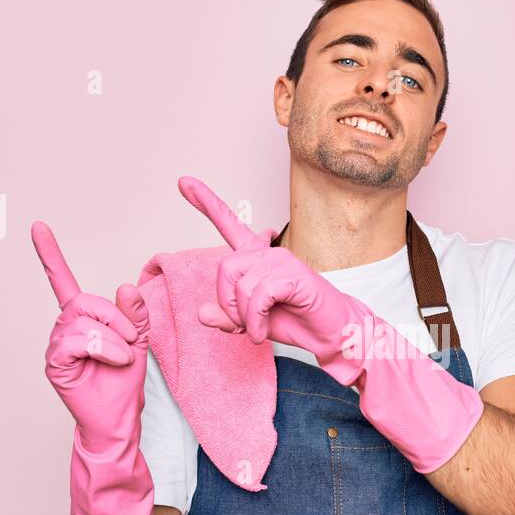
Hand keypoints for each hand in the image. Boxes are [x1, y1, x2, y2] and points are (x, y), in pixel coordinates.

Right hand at [33, 220, 150, 450]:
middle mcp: (64, 329)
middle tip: (132, 341)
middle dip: (116, 318)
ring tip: (122, 357)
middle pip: (83, 300)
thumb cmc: (124, 384)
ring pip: (83, 320)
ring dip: (113, 338)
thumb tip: (125, 287)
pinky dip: (104, 347)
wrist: (118, 420)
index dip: (51, 255)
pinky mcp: (55, 363)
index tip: (38, 227)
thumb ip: (134, 314)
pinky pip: (77, 340)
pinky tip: (115, 360)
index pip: (63, 282)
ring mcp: (57, 346)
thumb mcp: (138, 341)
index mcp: (82, 320)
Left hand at [178, 176, 368, 384]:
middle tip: (241, 323)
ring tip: (257, 329)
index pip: (229, 224)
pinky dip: (256, 320)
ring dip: (244, 317)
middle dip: (227, 302)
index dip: (206, 203)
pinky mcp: (293, 274)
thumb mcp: (251, 324)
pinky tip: (263, 329)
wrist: (331, 332)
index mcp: (256, 259)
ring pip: (241, 286)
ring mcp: (282, 260)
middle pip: (225, 268)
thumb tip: (202, 313)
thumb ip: (227, 318)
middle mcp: (268, 253)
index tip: (183, 182)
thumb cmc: (296, 321)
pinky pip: (259, 295)